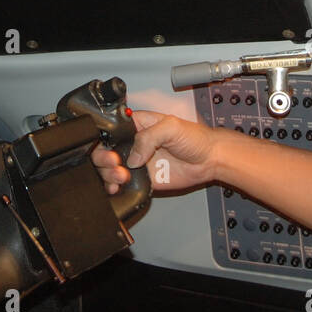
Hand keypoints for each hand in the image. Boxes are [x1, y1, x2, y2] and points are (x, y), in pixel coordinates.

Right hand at [92, 109, 217, 193]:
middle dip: (103, 158)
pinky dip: (114, 187)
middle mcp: (133, 143)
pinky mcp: (141, 178)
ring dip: (108, 174)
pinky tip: (116, 187)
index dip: (104, 139)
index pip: (111, 129)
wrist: (208, 160)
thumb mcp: (172, 126)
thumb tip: (133, 156)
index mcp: (137, 125)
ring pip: (109, 168)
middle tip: (115, 163)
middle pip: (105, 150)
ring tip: (120, 176)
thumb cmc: (195, 138)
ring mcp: (136, 162)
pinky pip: (121, 184)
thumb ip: (149, 137)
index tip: (109, 149)